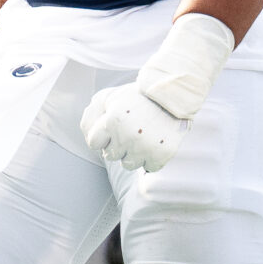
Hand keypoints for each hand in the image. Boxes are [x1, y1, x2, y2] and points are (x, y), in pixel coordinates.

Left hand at [81, 13, 233, 172]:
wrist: (173, 95)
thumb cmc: (136, 97)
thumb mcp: (109, 97)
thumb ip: (92, 115)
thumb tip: (89, 139)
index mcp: (112, 120)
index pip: (94, 143)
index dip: (103, 135)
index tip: (113, 127)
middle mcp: (128, 136)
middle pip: (111, 156)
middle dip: (117, 145)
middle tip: (130, 130)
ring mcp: (146, 146)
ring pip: (129, 164)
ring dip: (134, 154)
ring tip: (143, 137)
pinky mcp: (163, 153)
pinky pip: (149, 168)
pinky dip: (152, 159)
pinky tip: (155, 143)